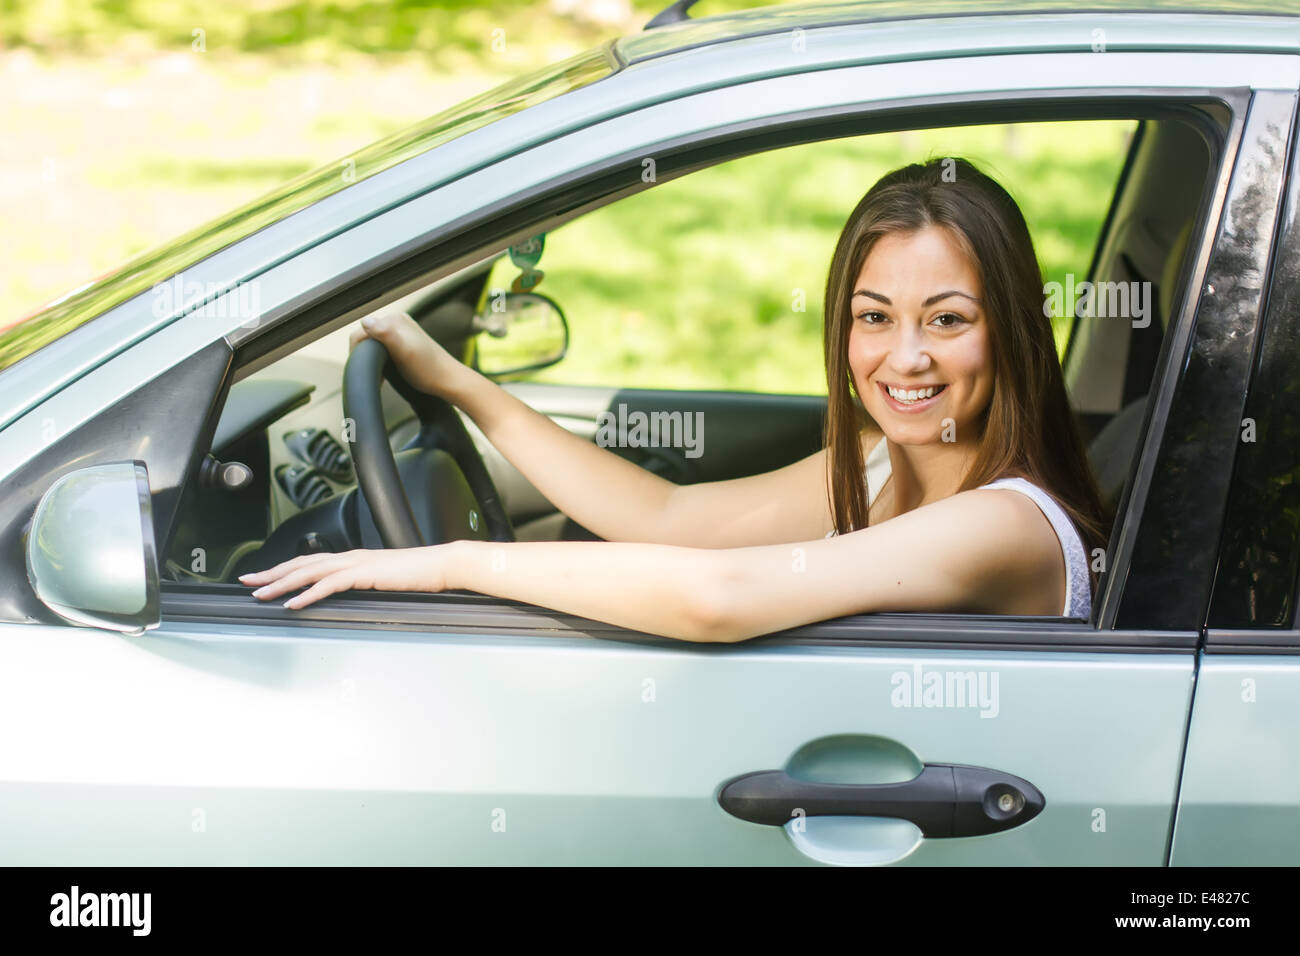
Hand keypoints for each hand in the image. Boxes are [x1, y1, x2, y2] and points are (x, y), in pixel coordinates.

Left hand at [239, 546, 448, 608]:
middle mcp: (349, 557)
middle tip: (246, 581)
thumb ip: (363, 586)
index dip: (283, 569)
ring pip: (309, 572)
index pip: (309, 562)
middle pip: (301, 563)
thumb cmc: (419, 575)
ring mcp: (356, 564)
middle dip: (271, 573)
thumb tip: (347, 599)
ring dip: (282, 583)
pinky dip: (308, 594)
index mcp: (352, 559)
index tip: (262, 577)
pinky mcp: (365, 574)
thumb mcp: (383, 582)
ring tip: (260, 593)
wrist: (442, 565)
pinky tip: (294, 603)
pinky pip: (329, 585)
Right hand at [349, 311, 467, 399]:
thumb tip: (365, 321)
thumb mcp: (403, 351)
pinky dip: (381, 359)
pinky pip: (384, 347)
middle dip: (365, 355)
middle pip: (367, 336)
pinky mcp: (406, 342)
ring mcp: (402, 332)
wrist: (448, 380)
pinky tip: (388, 371)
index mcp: (394, 321)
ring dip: (372, 358)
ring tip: (382, 374)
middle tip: (375, 373)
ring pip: (375, 342)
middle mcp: (397, 322)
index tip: (364, 368)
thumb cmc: (428, 370)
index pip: (361, 331)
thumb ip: (385, 332)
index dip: (358, 351)